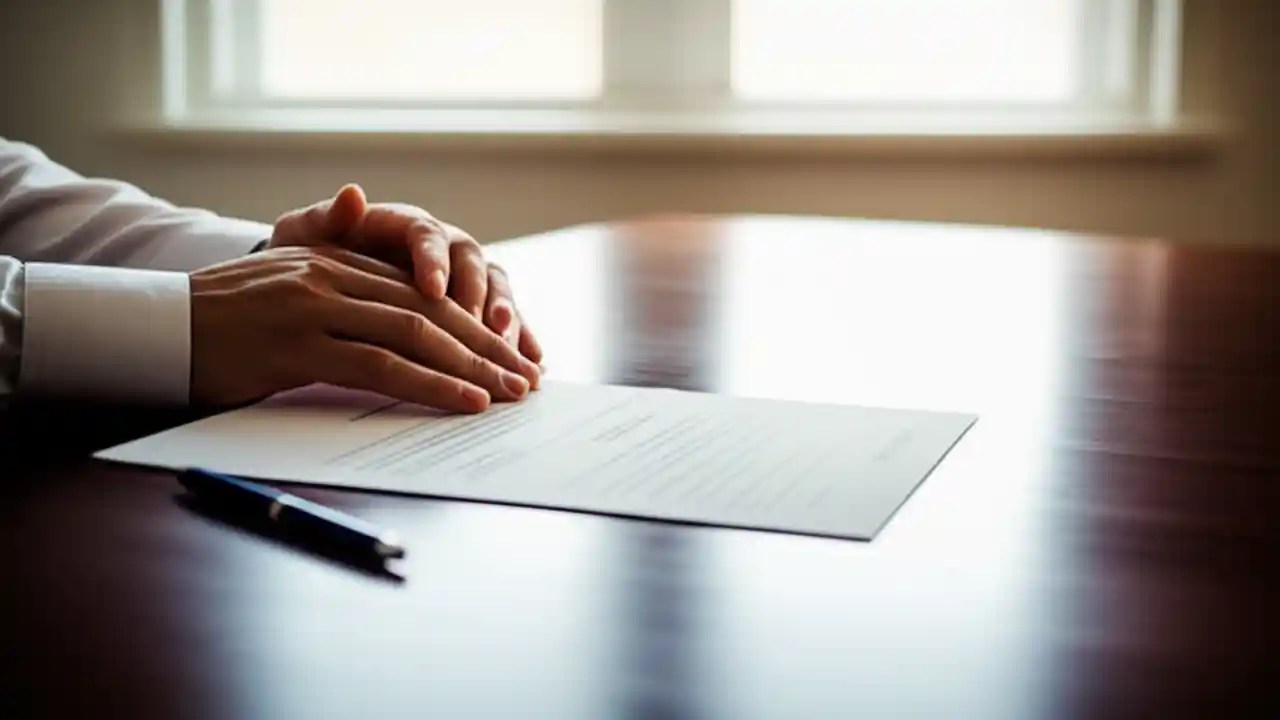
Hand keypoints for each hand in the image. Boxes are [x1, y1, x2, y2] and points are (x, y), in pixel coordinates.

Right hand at [189, 246, 541, 411]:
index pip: (418, 292)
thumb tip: (373, 253)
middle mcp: (331, 276)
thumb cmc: (219, 321)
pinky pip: (381, 366)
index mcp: (332, 261)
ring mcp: (316, 308)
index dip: (468, 322)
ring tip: (510, 394)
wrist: (153, 328)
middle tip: (525, 377)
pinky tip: (465, 401)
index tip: (507, 351)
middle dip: (484, 346)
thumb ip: (335, 278)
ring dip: (471, 367)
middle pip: (428, 310)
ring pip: (415, 335)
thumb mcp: (281, 287)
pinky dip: (430, 384)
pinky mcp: (299, 346)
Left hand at [268, 185, 542, 365]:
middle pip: (473, 263)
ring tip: (510, 349)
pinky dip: (522, 340)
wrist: (320, 283)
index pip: (426, 235)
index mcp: (403, 225)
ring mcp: (463, 275)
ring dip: (507, 319)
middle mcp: (443, 246)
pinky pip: (505, 319)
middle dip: (480, 298)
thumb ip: (326, 221)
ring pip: (496, 291)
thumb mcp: (304, 240)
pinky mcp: (475, 304)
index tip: (432, 291)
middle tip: (482, 329)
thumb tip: (352, 193)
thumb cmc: (311, 260)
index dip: (433, 262)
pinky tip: (534, 363)